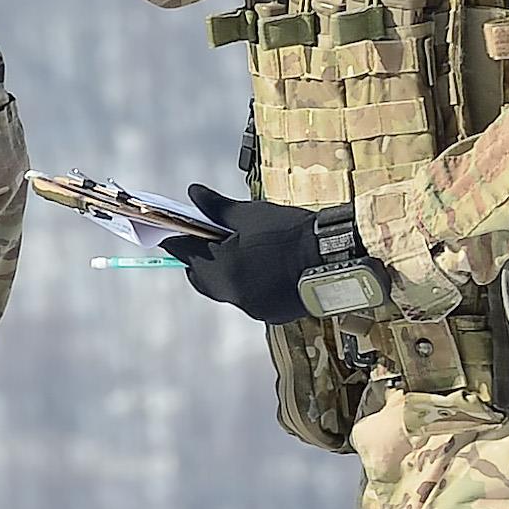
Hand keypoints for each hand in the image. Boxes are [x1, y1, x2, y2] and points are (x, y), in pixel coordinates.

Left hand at [160, 184, 347, 325]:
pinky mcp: (272, 315)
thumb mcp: (250, 214)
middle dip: (201, 261)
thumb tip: (192, 193)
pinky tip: (264, 270)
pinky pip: (250, 299)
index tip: (175, 232)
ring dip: (227, 275)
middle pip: (203, 278)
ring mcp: (252, 307)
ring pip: (227, 290)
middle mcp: (232, 294)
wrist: (334, 256)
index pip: (185, 254)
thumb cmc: (289, 231)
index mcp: (221, 269)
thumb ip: (216, 207)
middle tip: (210, 242)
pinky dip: (250, 286)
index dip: (179, 241)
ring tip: (242, 254)